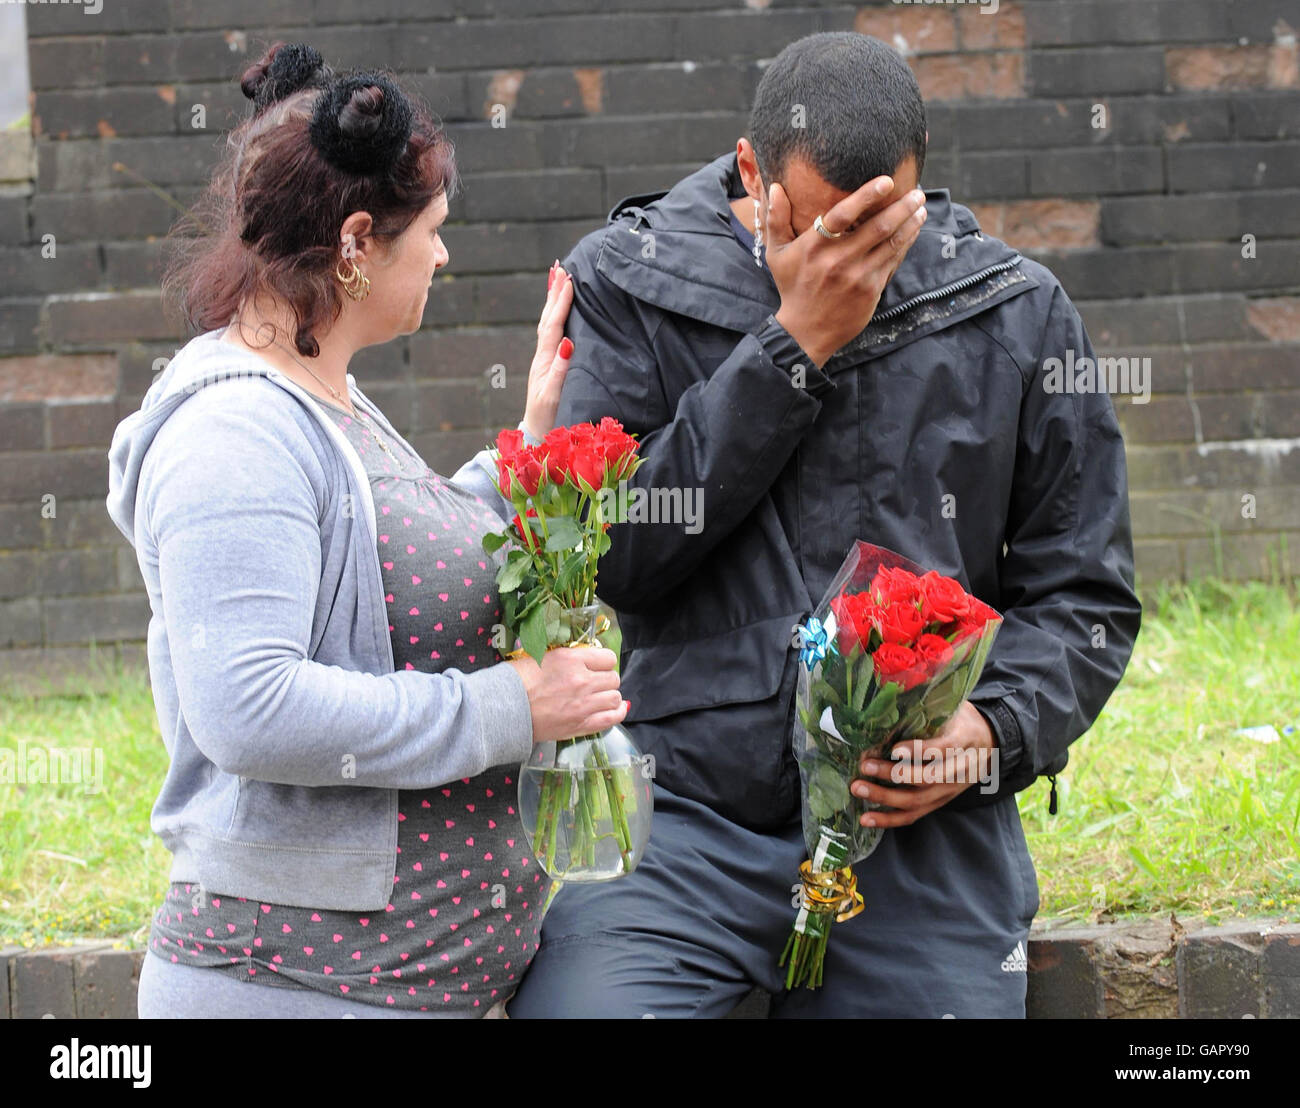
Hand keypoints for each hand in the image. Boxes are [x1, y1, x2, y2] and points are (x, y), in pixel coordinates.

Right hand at [506, 643, 628, 744]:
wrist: (504, 710)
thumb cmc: (517, 682)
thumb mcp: (543, 656)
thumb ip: (569, 657)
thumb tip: (587, 658)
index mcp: (571, 659)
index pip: (607, 657)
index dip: (603, 662)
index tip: (597, 666)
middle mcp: (581, 681)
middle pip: (613, 678)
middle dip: (606, 679)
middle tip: (596, 682)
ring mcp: (583, 704)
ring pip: (615, 697)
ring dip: (610, 696)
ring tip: (600, 697)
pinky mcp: (581, 725)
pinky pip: (612, 718)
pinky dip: (616, 713)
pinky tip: (613, 709)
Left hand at [521, 261, 575, 441]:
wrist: (537, 435)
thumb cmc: (549, 419)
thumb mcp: (554, 397)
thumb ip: (560, 371)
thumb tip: (568, 343)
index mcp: (545, 361)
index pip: (553, 326)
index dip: (560, 303)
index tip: (568, 280)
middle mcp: (542, 356)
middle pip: (547, 318)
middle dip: (554, 293)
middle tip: (560, 268)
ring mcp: (544, 360)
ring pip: (548, 323)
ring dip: (553, 300)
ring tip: (558, 279)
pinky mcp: (549, 365)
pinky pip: (552, 333)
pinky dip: (556, 316)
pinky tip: (559, 309)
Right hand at [767, 177, 926, 367]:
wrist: (805, 331)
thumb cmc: (792, 287)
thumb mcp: (777, 254)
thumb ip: (776, 220)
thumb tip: (774, 187)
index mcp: (814, 247)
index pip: (842, 215)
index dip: (866, 196)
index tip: (887, 180)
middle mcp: (837, 260)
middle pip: (878, 227)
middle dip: (902, 207)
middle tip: (917, 193)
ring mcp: (857, 276)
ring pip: (891, 243)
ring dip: (910, 224)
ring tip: (921, 208)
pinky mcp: (871, 290)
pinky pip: (892, 262)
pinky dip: (905, 244)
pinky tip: (913, 231)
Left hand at [850, 701, 995, 827]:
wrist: (989, 743)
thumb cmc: (962, 719)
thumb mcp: (955, 706)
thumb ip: (931, 704)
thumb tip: (895, 689)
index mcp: (965, 740)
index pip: (944, 749)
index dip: (920, 751)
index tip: (895, 749)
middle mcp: (960, 769)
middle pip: (927, 778)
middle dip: (893, 775)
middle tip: (865, 766)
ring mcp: (950, 789)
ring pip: (918, 800)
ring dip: (885, 797)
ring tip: (858, 788)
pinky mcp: (940, 801)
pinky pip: (914, 815)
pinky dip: (889, 819)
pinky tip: (866, 818)